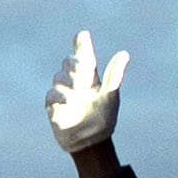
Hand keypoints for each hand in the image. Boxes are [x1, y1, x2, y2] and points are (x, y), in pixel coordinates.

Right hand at [45, 29, 126, 156]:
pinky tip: (69, 101)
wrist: (92, 141)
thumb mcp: (110, 95)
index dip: (81, 43)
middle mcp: (75, 80)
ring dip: (68, 80)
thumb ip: (114, 74)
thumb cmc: (104, 117)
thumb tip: (124, 53)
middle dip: (75, 64)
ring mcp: (63, 91)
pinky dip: (60, 96)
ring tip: (78, 91)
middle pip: (69, 62)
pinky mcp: (54, 105)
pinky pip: (52, 95)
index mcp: (89, 75)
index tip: (83, 35)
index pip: (83, 53)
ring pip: (59, 76)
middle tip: (84, 70)